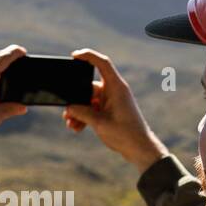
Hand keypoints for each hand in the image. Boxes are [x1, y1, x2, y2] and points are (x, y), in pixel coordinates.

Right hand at [62, 49, 167, 172]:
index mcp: (116, 87)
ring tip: (71, 125)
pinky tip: (78, 128)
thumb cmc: (125, 134)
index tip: (74, 56)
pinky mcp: (111, 110)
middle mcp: (114, 91)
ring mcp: (112, 100)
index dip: (88, 56)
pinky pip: (94, 108)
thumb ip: (81, 112)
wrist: (139, 149)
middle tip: (66, 113)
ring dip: (79, 111)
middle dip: (76, 99)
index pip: (102, 63)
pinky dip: (85, 116)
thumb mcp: (99, 122)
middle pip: (89, 87)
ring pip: (89, 100)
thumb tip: (69, 108)